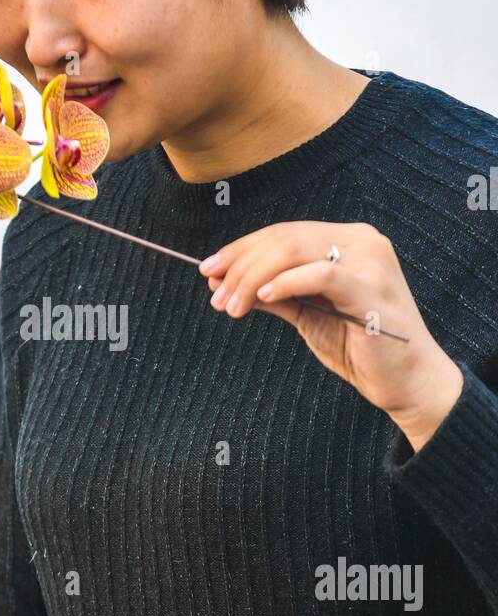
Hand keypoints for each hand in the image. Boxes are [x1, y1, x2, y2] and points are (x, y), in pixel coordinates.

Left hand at [199, 221, 463, 451]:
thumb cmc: (359, 347)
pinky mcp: (372, 291)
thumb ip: (273, 295)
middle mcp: (362, 242)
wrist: (406, 383)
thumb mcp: (308, 314)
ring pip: (294, 250)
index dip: (241, 249)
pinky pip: (321, 274)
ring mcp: (370, 262)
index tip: (208, 271)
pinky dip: (286, 282)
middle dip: (240, 265)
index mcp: (349, 241)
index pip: (284, 233)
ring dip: (253, 277)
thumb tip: (223, 283)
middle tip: (215, 294)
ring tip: (231, 304)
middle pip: (284, 238)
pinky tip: (263, 298)